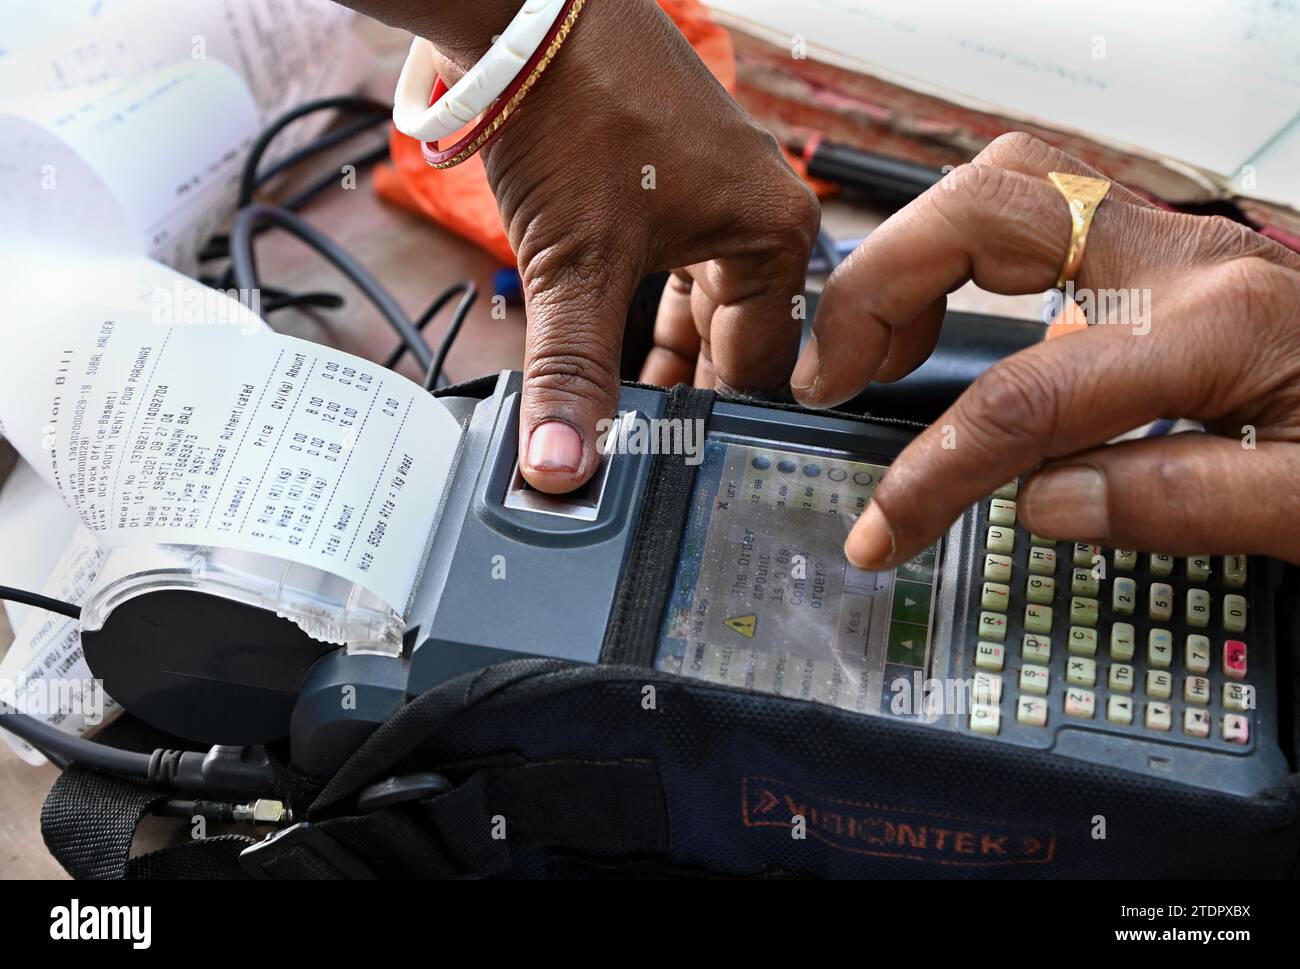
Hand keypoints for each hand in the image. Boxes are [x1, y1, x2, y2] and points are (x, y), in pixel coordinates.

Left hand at [413, 0, 817, 491]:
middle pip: (734, 337)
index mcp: (774, 236)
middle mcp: (760, 210)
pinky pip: (676, 259)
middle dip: (683, 390)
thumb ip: (573, 375)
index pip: (760, 369)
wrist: (525, 9)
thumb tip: (565, 466)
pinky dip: (642, 300)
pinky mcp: (675, 172)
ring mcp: (719, 188)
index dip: (711, 422)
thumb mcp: (575, 266)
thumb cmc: (575, 109)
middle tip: (637, 442)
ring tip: (616, 395)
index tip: (669, 462)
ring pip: (701, 301)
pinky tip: (606, 325)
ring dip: (658, 348)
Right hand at [790, 132, 1299, 567]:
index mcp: (1221, 326)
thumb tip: (1039, 504)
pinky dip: (967, 248)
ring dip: (920, 249)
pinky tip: (951, 314)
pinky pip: (1045, 205)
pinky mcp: (1175, 242)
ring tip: (878, 340)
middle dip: (885, 287)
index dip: (933, 473)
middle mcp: (1189, 253)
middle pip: (991, 210)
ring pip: (1012, 180)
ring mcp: (1181, 233)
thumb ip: (1177, 504)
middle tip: (832, 371)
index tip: (881, 531)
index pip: (1028, 396)